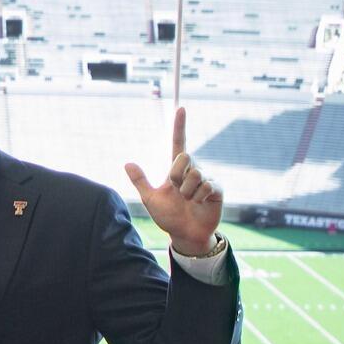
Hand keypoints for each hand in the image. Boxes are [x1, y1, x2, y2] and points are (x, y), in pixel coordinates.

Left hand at [124, 107, 222, 254]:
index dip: (179, 126)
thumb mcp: (151, 199)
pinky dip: (198, 197)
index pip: (178, 143)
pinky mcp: (217, 189)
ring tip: (188, 200)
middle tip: (176, 189)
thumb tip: (127, 163)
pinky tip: (199, 203)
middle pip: (184, 156)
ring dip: (187, 191)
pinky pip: (206, 185)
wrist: (185, 234)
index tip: (180, 108)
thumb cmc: (169, 216)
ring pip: (195, 173)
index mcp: (176, 169)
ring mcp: (206, 178)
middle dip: (175, 174)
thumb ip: (140, 181)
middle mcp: (192, 170)